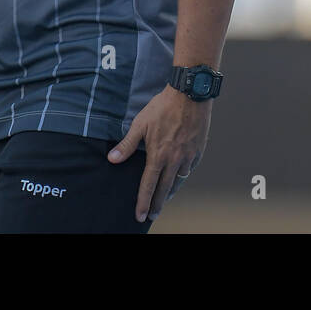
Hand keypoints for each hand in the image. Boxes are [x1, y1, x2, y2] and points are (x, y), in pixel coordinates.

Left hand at [107, 85, 210, 223]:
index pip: (148, 185)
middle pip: (165, 188)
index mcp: (158, 155)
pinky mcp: (198, 150)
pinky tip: (179, 177)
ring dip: (170, 192)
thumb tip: (112, 159)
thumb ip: (127, 144)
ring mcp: (188, 156)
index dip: (143, 202)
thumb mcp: (140, 123)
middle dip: (157, 204)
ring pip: (179, 181)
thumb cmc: (163, 107)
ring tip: (165, 199)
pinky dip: (183, 176)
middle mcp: (174, 159)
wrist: (190, 94)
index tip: (140, 215)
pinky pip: (189, 169)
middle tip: (153, 215)